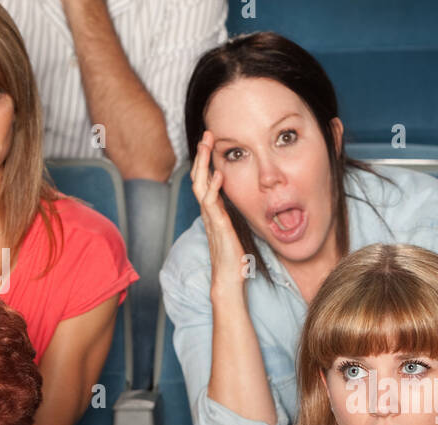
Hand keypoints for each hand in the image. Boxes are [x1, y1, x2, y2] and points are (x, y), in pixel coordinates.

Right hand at [189, 132, 247, 291]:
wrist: (228, 278)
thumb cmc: (232, 257)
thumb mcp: (233, 229)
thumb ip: (231, 215)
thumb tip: (238, 205)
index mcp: (212, 211)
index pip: (205, 180)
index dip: (206, 161)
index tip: (211, 143)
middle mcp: (208, 212)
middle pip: (199, 177)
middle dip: (201, 155)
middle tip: (205, 134)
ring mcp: (211, 218)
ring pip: (201, 185)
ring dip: (203, 163)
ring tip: (206, 144)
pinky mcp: (218, 226)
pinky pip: (212, 203)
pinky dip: (214, 187)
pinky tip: (218, 174)